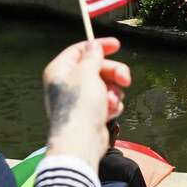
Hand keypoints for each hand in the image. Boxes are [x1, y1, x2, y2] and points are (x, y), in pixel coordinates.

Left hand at [43, 38, 130, 168]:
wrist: (81, 141)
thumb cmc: (80, 106)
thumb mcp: (87, 74)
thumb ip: (92, 57)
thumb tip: (93, 46)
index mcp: (60, 71)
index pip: (79, 50)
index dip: (99, 46)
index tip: (117, 45)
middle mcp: (68, 83)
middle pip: (97, 68)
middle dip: (114, 73)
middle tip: (126, 79)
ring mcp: (80, 99)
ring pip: (106, 85)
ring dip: (113, 92)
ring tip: (110, 102)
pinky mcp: (91, 112)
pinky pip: (107, 101)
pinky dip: (111, 105)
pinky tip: (108, 112)